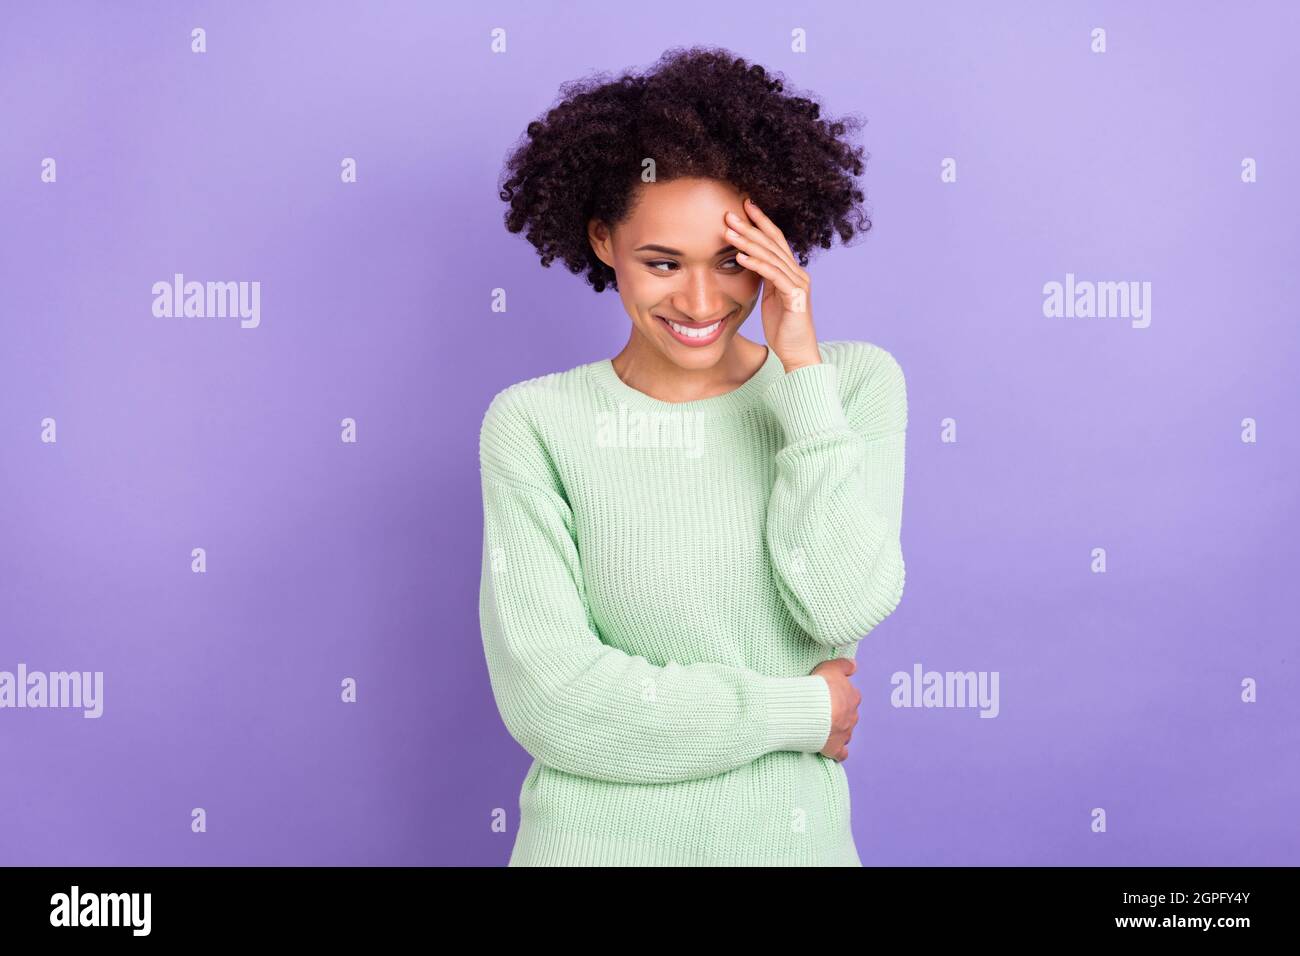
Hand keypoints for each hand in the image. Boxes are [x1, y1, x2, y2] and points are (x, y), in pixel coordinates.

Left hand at [725, 197, 820, 371]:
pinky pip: (773, 276)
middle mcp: (798, 273)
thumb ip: (765, 279)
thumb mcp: (771, 297)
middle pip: (772, 243)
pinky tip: (739, 258)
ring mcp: (798, 284)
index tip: (744, 206)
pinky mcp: (795, 297)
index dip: (761, 222)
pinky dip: (756, 265)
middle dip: (750, 227)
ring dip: (748, 243)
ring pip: (771, 256)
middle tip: (729, 214)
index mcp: (792, 271)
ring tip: (729, 232)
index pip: (776, 240)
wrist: (797, 353)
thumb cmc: (783, 328)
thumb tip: (749, 262)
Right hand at [811, 657, 859, 761]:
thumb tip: (854, 665)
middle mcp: (852, 716)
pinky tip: (832, 751)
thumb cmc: (818, 687)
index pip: (851, 697)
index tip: (828, 696)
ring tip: (824, 729)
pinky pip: (841, 753)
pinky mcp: (835, 747)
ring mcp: (845, 733)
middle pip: (849, 716)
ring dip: (839, 732)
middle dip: (840, 715)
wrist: (810, 710)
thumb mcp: (831, 667)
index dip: (840, 697)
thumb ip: (844, 665)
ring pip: (846, 733)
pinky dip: (838, 753)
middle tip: (823, 711)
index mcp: (853, 697)